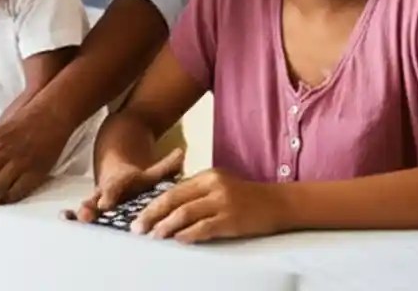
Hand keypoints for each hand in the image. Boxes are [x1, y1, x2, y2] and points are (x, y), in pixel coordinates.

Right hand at [66, 147, 184, 222]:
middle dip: (92, 207)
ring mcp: (99, 197)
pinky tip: (63, 218)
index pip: (116, 187)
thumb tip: (181, 154)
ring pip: (89, 204)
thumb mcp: (153, 169)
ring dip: (82, 212)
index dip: (111, 195)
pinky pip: (82, 210)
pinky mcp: (93, 205)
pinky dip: (72, 214)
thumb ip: (166, 165)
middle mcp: (108, 188)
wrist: (115, 159)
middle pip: (99, 197)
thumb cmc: (138, 175)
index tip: (105, 204)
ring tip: (74, 219)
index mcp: (122, 180)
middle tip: (85, 216)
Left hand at [130, 167, 285, 241]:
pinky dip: (188, 234)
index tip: (140, 216)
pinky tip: (179, 240)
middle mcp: (212, 185)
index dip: (154, 204)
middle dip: (152, 215)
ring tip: (155, 236)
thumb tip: (170, 209)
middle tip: (138, 228)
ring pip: (185, 213)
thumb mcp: (221, 186)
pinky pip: (204, 227)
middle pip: (174, 200)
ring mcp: (222, 202)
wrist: (279, 203)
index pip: (173, 190)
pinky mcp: (232, 219)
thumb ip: (198, 193)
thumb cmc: (248, 197)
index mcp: (207, 176)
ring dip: (166, 226)